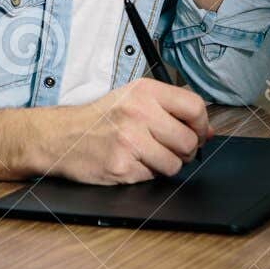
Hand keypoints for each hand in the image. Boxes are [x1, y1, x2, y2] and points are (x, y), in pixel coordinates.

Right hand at [40, 78, 213, 182]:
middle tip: (169, 148)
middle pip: (188, 141)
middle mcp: (138, 112)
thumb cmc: (100, 119)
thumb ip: (173, 111)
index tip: (197, 132)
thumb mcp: (135, 100)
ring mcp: (130, 140)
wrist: (61, 137)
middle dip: (185, 151)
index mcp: (145, 91)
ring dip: (166, 165)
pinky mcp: (122, 166)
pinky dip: (146, 174)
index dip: (201, 125)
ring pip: (175, 164)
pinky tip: (131, 162)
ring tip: (147, 155)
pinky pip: (153, 177)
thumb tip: (208, 131)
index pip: (195, 107)